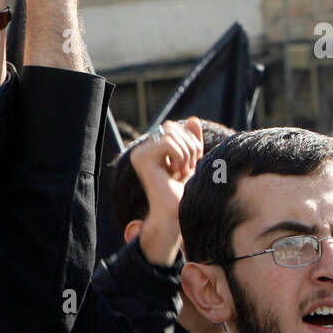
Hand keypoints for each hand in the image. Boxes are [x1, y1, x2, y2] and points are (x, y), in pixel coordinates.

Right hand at [130, 118, 202, 264]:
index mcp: (150, 149)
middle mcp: (141, 150)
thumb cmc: (183, 190)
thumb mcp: (192, 160)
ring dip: (186, 152)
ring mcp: (139, 154)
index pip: (172, 127)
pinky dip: (180, 156)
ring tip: (183, 171)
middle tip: (188, 167)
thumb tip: (193, 119)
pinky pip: (168, 142)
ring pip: (170, 133)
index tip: (189, 164)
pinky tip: (176, 172)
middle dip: (188, 145)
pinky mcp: (141, 159)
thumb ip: (192, 140)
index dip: (188, 140)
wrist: (175, 212)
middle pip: (170, 126)